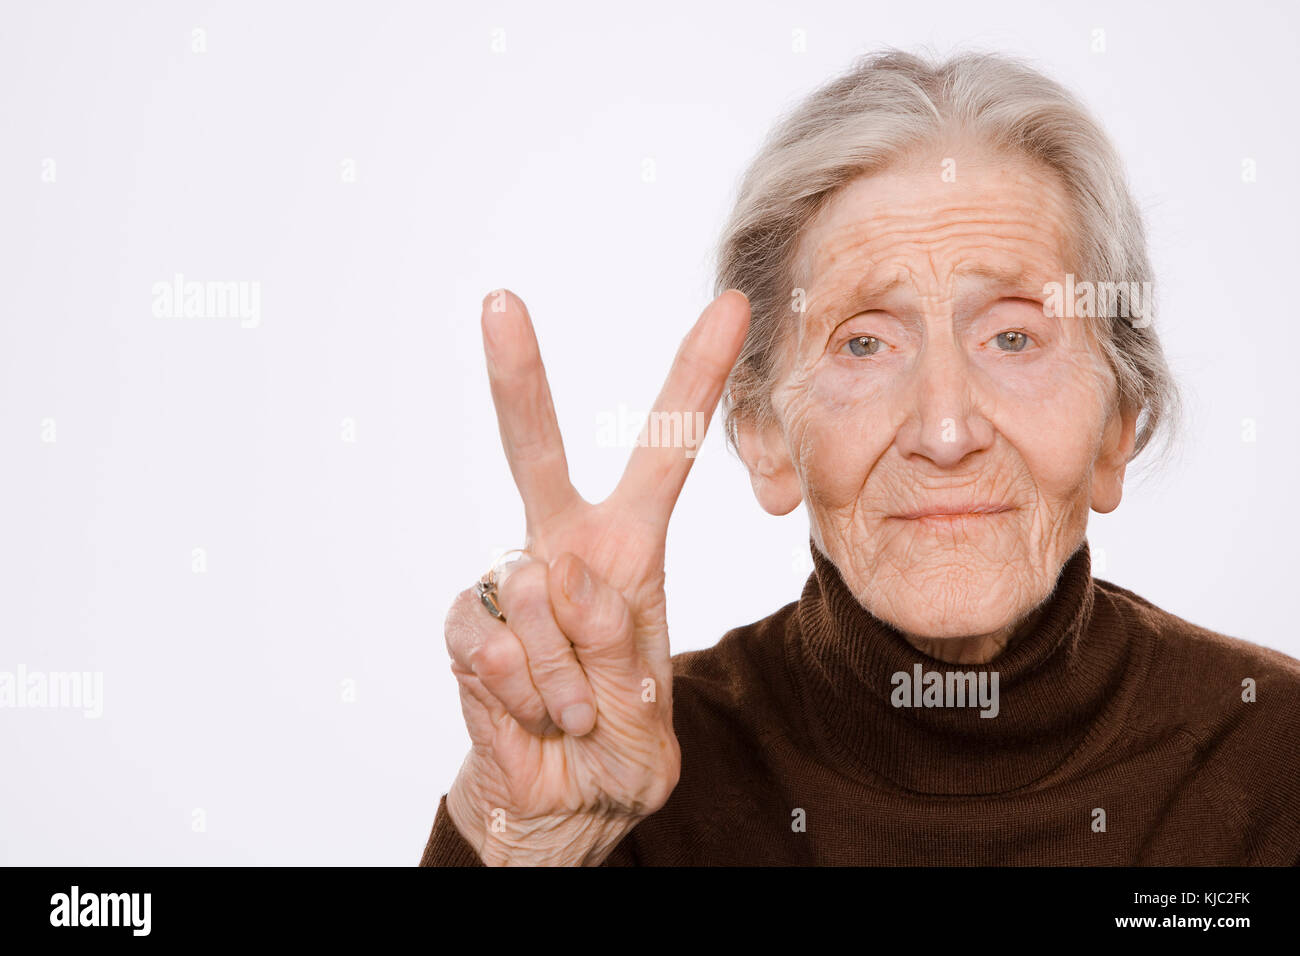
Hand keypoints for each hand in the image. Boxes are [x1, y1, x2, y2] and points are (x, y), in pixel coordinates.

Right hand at [443, 287, 749, 864]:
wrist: (555, 802)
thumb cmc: (615, 745)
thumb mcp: (646, 717)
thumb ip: (619, 655)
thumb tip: (556, 575)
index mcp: (630, 550)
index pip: (665, 452)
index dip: (695, 379)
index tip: (729, 308)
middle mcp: (562, 549)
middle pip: (534, 453)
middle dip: (518, 377)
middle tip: (500, 302)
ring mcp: (507, 584)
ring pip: (536, 598)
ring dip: (568, 681)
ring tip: (576, 712)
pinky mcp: (464, 623)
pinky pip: (488, 645)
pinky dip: (522, 696)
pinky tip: (531, 713)